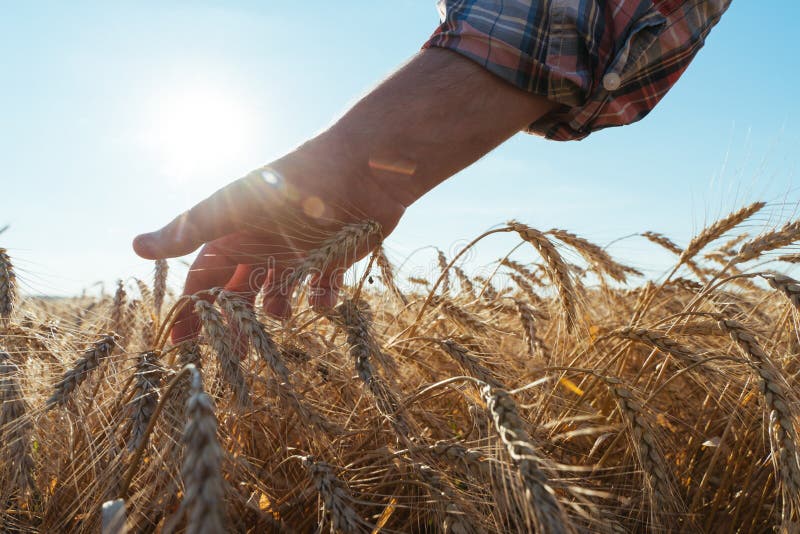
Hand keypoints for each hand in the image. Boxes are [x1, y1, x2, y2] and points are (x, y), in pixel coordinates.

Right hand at [133, 139, 405, 341]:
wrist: (362, 168)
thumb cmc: (294, 184)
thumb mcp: (235, 208)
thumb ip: (191, 230)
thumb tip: (135, 247)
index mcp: (237, 233)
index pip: (205, 276)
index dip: (193, 307)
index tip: (183, 342)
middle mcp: (265, 242)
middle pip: (241, 290)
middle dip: (234, 321)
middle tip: (233, 355)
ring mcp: (300, 249)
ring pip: (280, 289)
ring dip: (278, 308)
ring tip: (281, 315)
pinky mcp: (335, 254)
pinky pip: (323, 286)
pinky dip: (323, 298)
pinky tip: (323, 301)